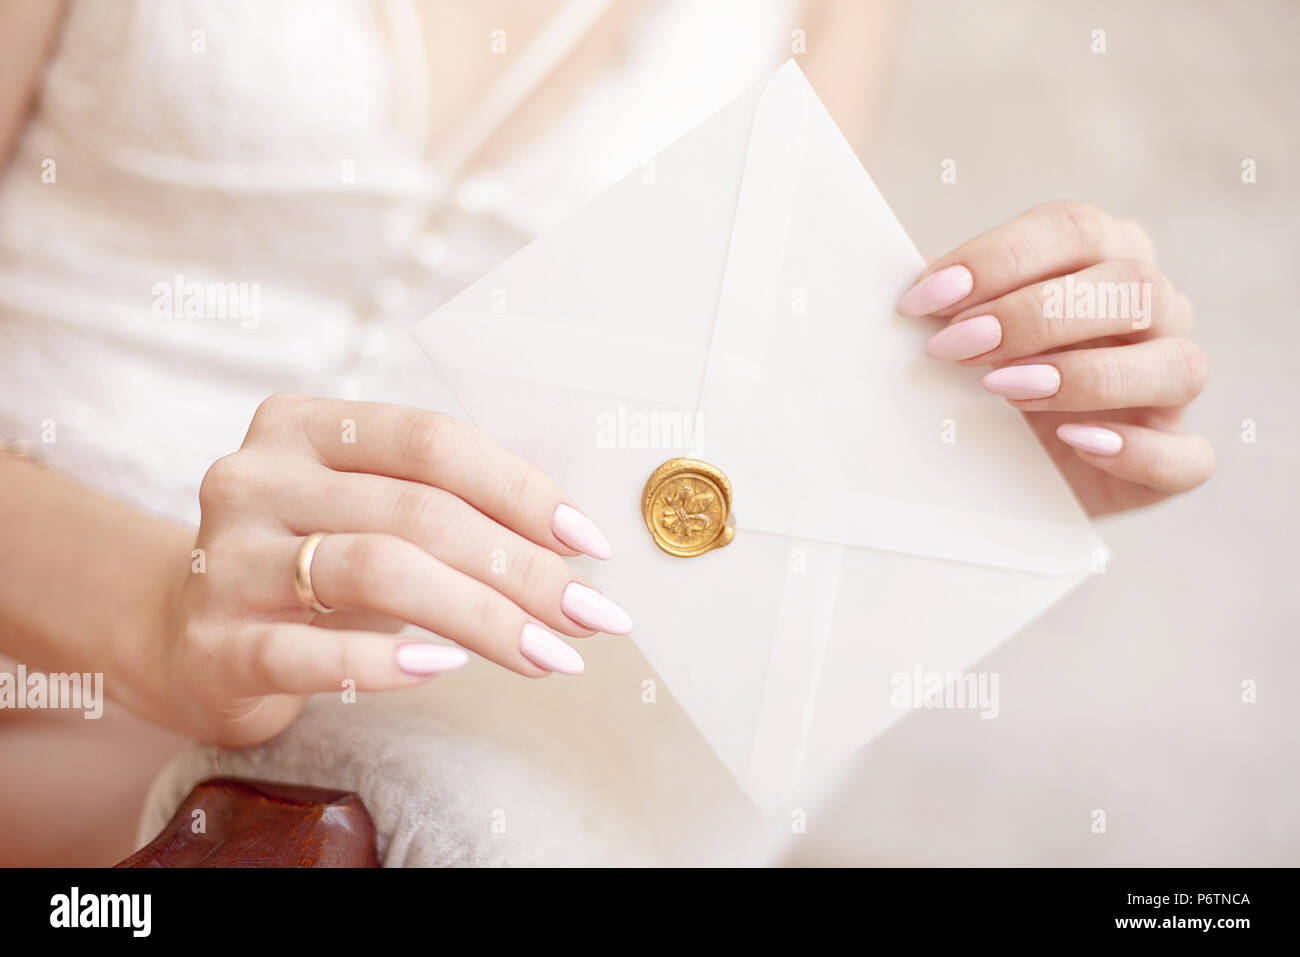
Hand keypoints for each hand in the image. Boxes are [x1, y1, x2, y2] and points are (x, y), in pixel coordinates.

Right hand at [157, 395, 630, 745]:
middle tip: (588, 615)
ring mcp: (224, 559)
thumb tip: (574, 548)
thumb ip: (443, 505)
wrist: (182, 634)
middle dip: (519, 567)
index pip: (430, 441)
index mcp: (303, 426)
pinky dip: (386, 660)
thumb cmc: (308, 565)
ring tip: (547, 654)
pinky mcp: (212, 642)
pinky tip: (446, 669)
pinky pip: (308, 651)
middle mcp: (256, 477)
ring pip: (375, 571)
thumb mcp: (363, 511)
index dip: (520, 488)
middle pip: (416, 511)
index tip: (589, 542)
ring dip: (480, 616)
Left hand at [898, 201, 1213, 515]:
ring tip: (1003, 390)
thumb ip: (950, 300)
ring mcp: (1173, 385)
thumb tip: (906, 287)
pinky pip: (1187, 457)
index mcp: (1107, 256)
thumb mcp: (965, 328)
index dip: (996, 258)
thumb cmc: (983, 374)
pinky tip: (1073, 443)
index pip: (1074, 228)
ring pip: (1177, 365)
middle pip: (1131, 287)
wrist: (1008, 462)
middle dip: (1033, 315)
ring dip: (1084, 375)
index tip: (924, 299)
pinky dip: (1134, 451)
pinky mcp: (1176, 457)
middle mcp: (1156, 311)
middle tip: (955, 347)